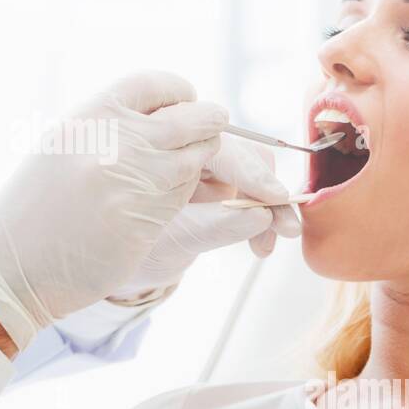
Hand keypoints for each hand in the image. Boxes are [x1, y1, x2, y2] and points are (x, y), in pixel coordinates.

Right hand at [0, 72, 226, 349]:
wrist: (12, 265)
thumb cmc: (35, 207)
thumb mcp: (63, 145)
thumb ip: (110, 126)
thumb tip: (164, 113)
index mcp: (90, 115)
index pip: (155, 84)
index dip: (180, 92)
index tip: (187, 102)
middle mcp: (115, 141)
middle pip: (190, 120)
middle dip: (208, 124)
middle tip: (213, 127)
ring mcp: (133, 180)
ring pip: (194, 161)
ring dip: (199, 163)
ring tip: (187, 168)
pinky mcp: (145, 219)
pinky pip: (184, 197)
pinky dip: (185, 194)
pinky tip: (168, 198)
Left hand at [107, 137, 300, 301]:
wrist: (123, 262)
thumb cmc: (136, 247)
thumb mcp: (171, 241)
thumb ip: (212, 227)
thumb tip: (259, 214)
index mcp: (162, 147)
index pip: (214, 145)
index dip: (249, 170)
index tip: (274, 197)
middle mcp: (185, 147)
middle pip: (241, 153)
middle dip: (265, 189)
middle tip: (285, 228)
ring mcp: (205, 164)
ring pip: (252, 169)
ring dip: (269, 205)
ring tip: (269, 244)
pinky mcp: (219, 182)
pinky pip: (251, 189)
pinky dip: (262, 215)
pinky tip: (261, 245)